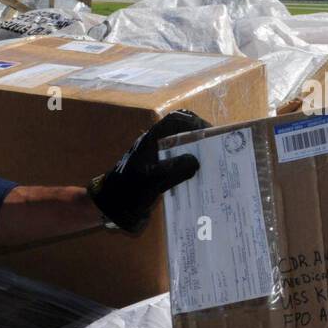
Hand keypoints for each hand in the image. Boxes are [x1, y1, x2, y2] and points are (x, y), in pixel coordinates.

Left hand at [88, 109, 209, 231]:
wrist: (112, 208)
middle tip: (215, 150)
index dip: (194, 122)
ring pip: (182, 149)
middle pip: (182, 133)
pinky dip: (190, 168)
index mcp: (152, 140)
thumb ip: (173, 170)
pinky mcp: (160, 171)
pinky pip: (179, 164)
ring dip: (196, 154)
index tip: (209, 134)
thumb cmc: (128, 190)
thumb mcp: (152, 181)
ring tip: (212, 165)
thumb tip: (196, 161)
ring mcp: (158, 158)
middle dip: (199, 139)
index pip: (175, 120)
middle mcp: (156, 145)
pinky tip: (199, 179)